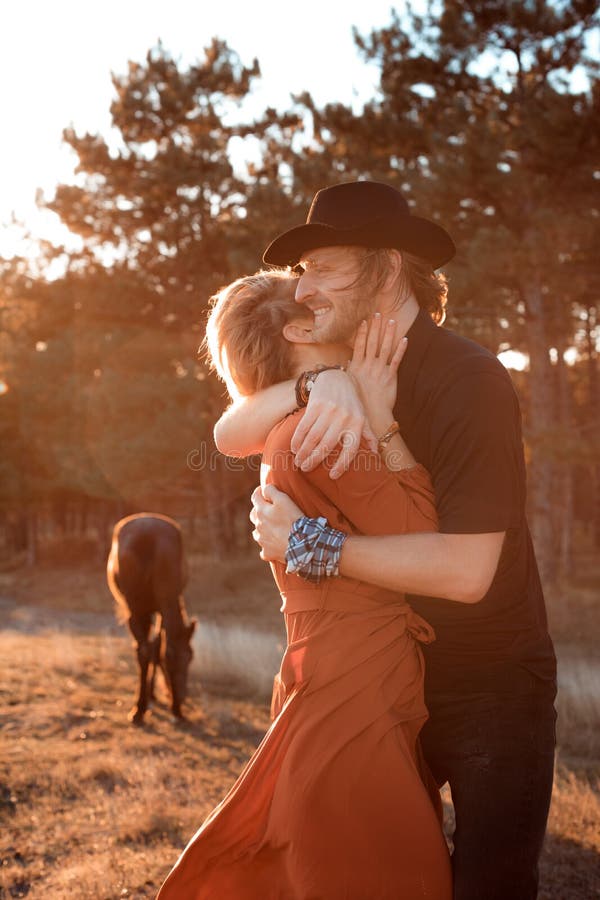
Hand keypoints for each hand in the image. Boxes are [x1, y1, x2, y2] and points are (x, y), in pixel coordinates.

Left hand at [250, 484, 302, 561]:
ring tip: (271, 528)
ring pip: (258, 533)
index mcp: (261, 511)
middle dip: (259, 510)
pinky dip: (268, 547)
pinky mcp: (268, 553)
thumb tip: (264, 488)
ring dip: (262, 529)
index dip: (259, 492)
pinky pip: (264, 550)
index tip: (263, 490)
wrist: (300, 543)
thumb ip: (271, 491)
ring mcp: (262, 540)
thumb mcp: (284, 499)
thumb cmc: (292, 519)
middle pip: (254, 515)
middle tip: (268, 508)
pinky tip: (273, 546)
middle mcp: (258, 526)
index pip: (255, 497)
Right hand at [290, 369, 377, 477]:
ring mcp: (330, 411)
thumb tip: (377, 455)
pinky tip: (294, 447)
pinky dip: (297, 439)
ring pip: (313, 437)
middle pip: (327, 445)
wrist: (337, 378)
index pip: (350, 449)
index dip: (342, 464)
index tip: (333, 476)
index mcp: (357, 424)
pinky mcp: (316, 405)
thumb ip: (369, 435)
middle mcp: (344, 418)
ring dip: (304, 452)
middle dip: (314, 460)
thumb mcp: (363, 417)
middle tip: (305, 468)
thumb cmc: (351, 403)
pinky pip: (304, 426)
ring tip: (298, 461)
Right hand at [347, 314, 407, 428]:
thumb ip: (350, 371)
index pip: (360, 345)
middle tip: (379, 314)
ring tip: (392, 321)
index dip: (363, 332)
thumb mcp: (350, 384)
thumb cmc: (359, 400)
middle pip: (372, 342)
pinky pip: (397, 359)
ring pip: (385, 347)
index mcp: (357, 366)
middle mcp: (368, 365)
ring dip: (389, 333)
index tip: (365, 321)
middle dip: (376, 327)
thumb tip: (349, 361)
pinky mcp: (391, 376)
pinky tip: (405, 339)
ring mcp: (380, 370)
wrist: (372, 413)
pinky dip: (401, 349)